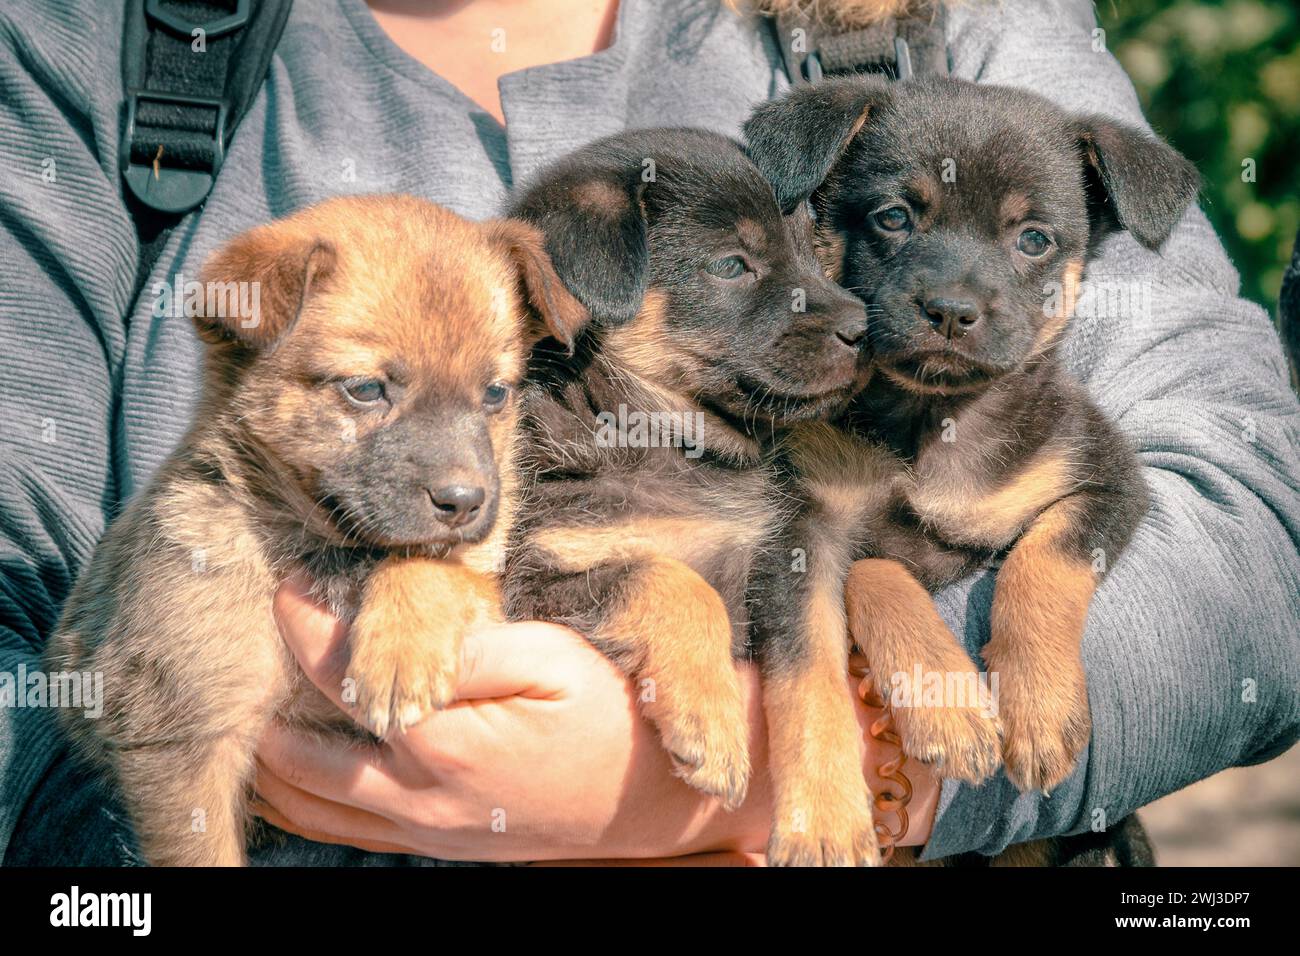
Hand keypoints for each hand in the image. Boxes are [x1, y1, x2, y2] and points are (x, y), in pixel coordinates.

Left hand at [255, 577, 938, 862]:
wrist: (646, 794)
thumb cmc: (607, 714)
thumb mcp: (552, 662)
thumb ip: (466, 652)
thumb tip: (394, 636)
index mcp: (444, 746)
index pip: (341, 682)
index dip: (306, 627)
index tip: (291, 581)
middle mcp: (418, 800)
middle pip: (299, 752)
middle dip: (272, 689)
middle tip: (271, 633)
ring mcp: (420, 830)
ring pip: (306, 800)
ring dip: (273, 745)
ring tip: (265, 689)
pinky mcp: (429, 839)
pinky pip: (335, 828)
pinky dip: (296, 793)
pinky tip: (285, 757)